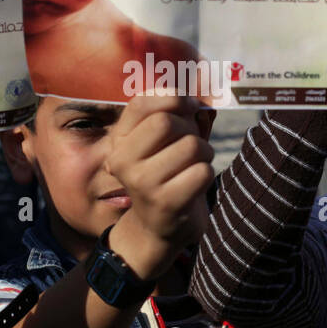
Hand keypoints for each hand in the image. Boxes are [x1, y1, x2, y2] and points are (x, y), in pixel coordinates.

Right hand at [105, 94, 214, 281]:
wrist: (157, 229)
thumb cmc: (167, 175)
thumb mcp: (164, 143)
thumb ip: (180, 116)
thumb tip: (204, 100)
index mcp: (119, 141)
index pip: (143, 102)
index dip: (173, 98)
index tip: (189, 107)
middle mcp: (123, 160)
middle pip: (167, 121)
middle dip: (191, 129)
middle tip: (192, 145)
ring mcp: (143, 183)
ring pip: (191, 145)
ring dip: (205, 153)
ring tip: (195, 166)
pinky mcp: (166, 203)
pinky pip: (203, 171)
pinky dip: (207, 174)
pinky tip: (195, 185)